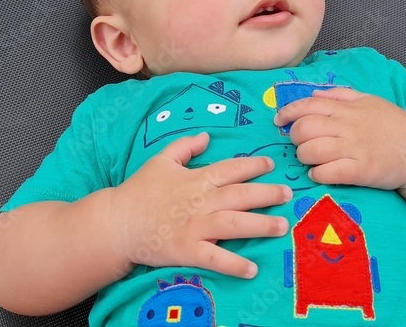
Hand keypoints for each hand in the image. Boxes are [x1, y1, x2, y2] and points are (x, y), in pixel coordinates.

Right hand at [107, 132, 291, 278]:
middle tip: (289, 194)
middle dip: (268, 193)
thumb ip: (185, 146)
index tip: (271, 164)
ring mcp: (195, 226)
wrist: (117, 222)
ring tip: (282, 227)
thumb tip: (207, 135)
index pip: (232, 168)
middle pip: (241, 195)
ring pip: (235, 224)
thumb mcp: (161, 160)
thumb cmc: (139, 190)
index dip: (254, 165)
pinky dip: (234, 264)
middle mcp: (201, 201)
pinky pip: (215, 258)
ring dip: (261, 225)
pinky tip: (252, 270)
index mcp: (196, 178)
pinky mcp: (187, 249)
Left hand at [273, 87, 405, 190]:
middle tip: (300, 144)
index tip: (279, 121)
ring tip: (310, 160)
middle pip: (304, 128)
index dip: (288, 113)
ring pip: (311, 150)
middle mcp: (348, 126)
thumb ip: (341, 96)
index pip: (308, 105)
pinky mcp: (360, 170)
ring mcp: (354, 148)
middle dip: (295, 138)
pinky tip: (319, 174)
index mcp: (348, 108)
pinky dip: (317, 174)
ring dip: (304, 157)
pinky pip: (328, 172)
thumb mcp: (370, 101)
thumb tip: (313, 93)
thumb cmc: (394, 125)